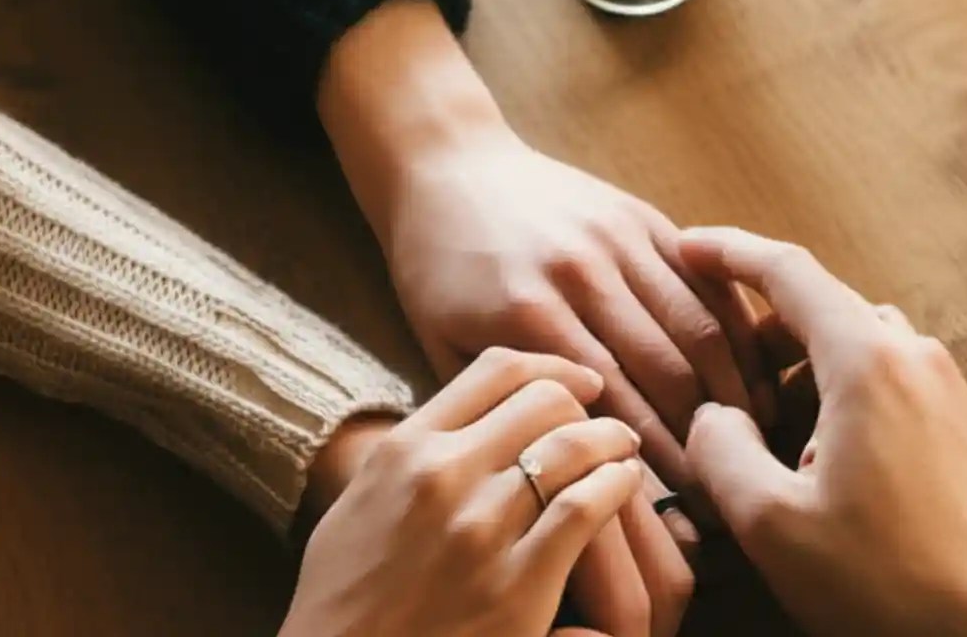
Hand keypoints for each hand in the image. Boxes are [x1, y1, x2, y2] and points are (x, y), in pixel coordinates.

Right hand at [279, 348, 644, 636]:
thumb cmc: (343, 600)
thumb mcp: (357, 507)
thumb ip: (411, 460)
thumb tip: (464, 432)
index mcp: (404, 451)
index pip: (495, 371)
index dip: (550, 367)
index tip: (576, 381)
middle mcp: (443, 476)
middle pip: (543, 401)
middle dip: (584, 406)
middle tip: (604, 422)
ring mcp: (481, 528)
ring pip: (572, 446)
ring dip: (610, 441)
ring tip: (623, 449)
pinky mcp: (517, 584)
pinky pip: (586, 508)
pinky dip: (616, 486)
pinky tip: (623, 487)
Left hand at [319, 0, 767, 523]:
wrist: (447, 166)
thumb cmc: (440, 271)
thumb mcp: (445, 346)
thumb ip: (505, 406)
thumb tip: (560, 480)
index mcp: (526, 314)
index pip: (609, 408)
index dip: (654, 467)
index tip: (685, 514)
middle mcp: (580, 273)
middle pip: (667, 373)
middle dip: (704, 441)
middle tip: (731, 491)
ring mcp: (618, 238)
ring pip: (700, 326)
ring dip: (735, 390)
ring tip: (756, 441)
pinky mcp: (644, 215)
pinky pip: (706, 279)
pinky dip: (740, 329)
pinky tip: (755, 373)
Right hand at [677, 228, 966, 636]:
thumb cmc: (883, 583)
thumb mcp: (770, 521)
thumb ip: (720, 448)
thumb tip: (714, 413)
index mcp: (868, 361)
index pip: (787, 272)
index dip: (729, 251)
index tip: (687, 244)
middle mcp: (915, 356)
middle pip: (821, 310)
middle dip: (760, 337)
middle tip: (718, 387)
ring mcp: (948, 389)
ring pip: (854, 347)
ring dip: (800, 374)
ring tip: (768, 442)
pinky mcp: (962, 426)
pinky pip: (888, 381)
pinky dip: (840, 398)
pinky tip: (819, 463)